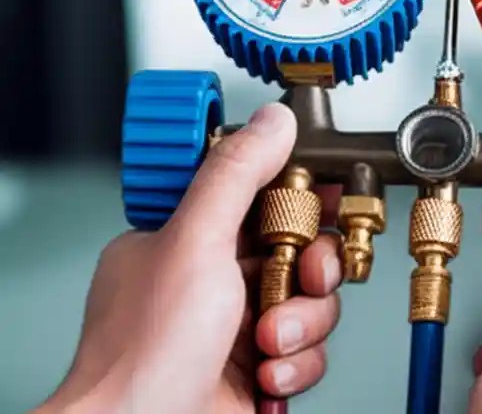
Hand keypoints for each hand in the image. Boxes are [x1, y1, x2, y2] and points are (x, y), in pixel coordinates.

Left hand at [36, 103, 342, 413]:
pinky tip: (267, 374)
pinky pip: (310, 351)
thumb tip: (272, 120)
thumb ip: (237, 175)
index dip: (300, 199)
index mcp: (185, 241)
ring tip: (268, 343)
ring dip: (302, 325)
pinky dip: (298, 365)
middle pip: (301, 251)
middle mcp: (212, 282)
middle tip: (306, 278)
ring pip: (313, 303)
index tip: (324, 204)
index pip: (259, 196)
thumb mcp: (195, 242)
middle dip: (311, 272)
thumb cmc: (144, 354)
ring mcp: (237, 328)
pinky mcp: (260, 369)